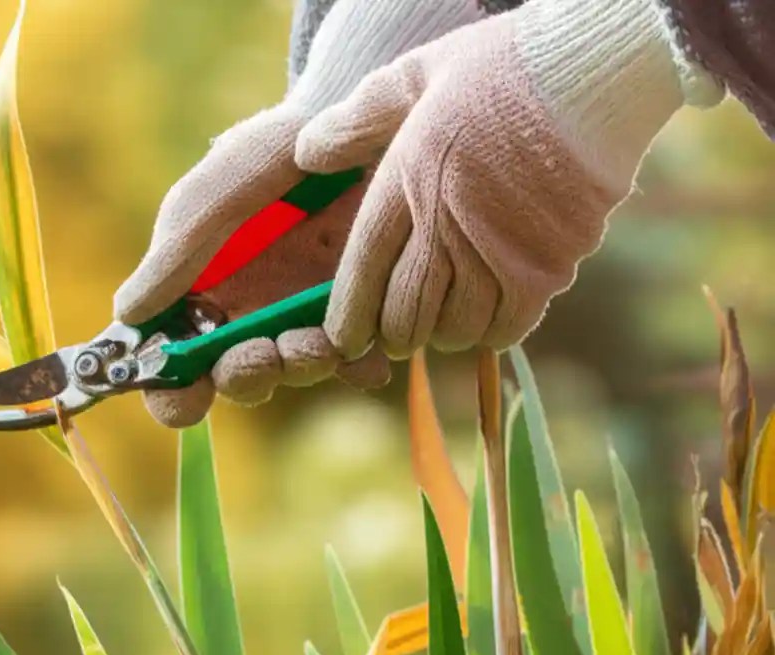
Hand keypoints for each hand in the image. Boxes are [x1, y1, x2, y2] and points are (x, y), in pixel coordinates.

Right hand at [115, 0, 485, 427]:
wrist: (349, 126)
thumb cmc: (266, 157)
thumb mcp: (213, 197)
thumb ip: (174, 255)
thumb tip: (126, 314)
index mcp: (199, 296)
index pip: (173, 366)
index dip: (172, 392)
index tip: (185, 395)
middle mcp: (247, 316)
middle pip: (235, 380)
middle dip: (245, 376)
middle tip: (261, 353)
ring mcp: (302, 317)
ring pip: (294, 373)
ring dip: (300, 366)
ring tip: (317, 337)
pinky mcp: (358, 312)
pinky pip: (354, 360)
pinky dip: (357, 364)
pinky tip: (363, 349)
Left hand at [298, 0, 685, 360]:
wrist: (596, 73)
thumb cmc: (500, 69)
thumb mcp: (414, 77)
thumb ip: (355, 122)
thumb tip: (305, 155)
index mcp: (406, 181)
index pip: (363, 271)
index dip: (349, 315)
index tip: (345, 337)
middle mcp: (446, 225)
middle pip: (406, 313)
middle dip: (395, 332)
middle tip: (396, 331)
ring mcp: (498, 251)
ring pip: (455, 328)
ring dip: (443, 332)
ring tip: (442, 320)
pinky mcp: (548, 267)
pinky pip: (508, 328)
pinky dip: (492, 332)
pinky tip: (489, 314)